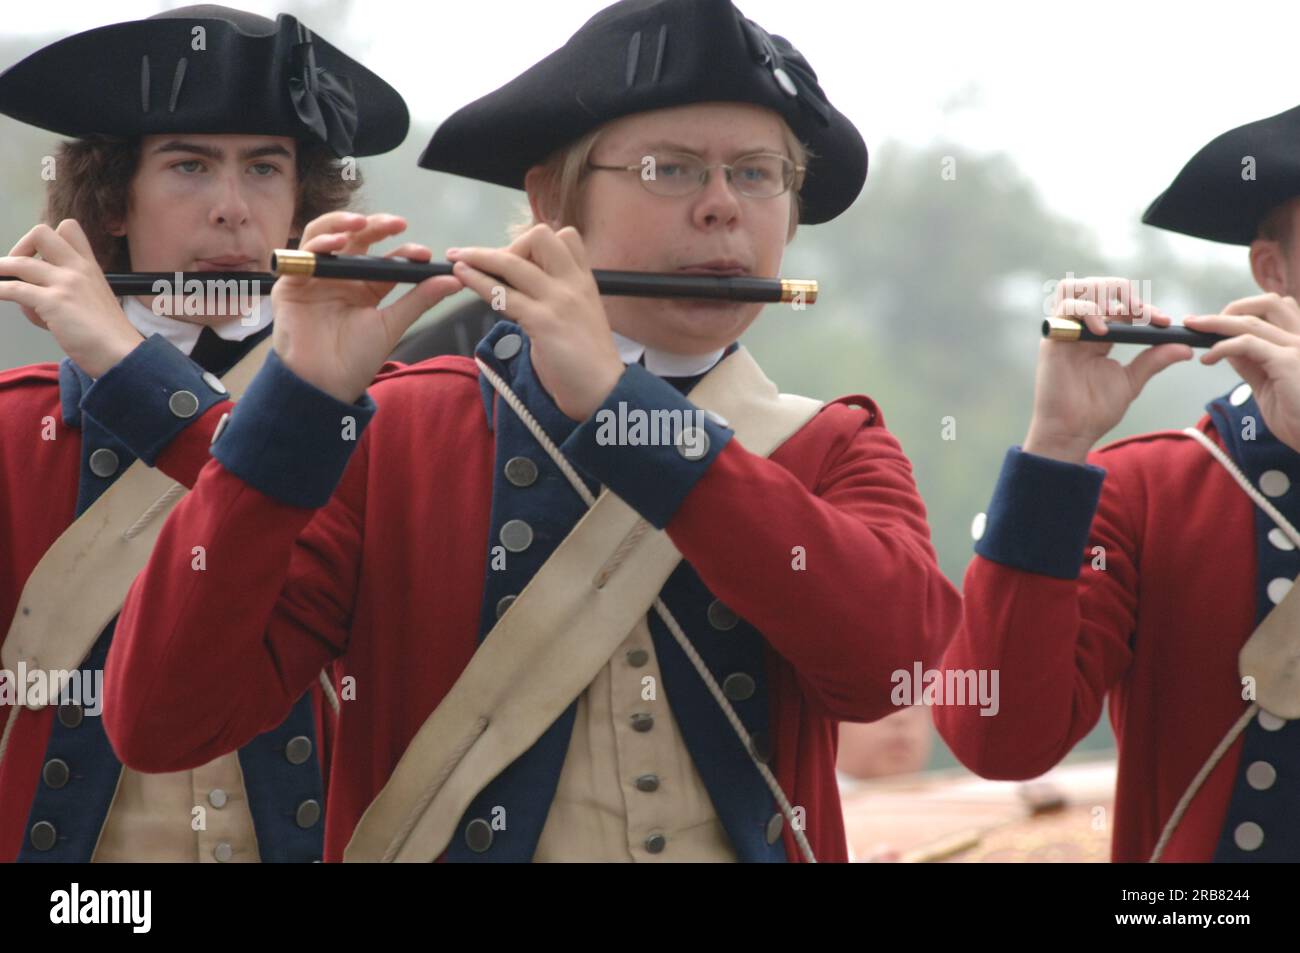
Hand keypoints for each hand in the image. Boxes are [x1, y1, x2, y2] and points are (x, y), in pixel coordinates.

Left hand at [0, 220, 143, 376]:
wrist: (121, 353)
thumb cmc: (110, 335)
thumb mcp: (96, 301)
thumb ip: (73, 291)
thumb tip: (38, 298)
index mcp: (90, 267)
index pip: (68, 229)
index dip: (46, 239)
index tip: (38, 256)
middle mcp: (78, 269)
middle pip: (41, 233)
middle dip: (20, 246)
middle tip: (15, 268)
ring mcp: (65, 284)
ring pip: (20, 263)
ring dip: (1, 269)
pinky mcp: (53, 302)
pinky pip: (14, 289)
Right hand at [271, 212, 462, 402]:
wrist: (324, 385)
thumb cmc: (356, 359)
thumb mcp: (391, 325)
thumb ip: (419, 299)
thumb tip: (455, 280)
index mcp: (365, 287)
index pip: (386, 260)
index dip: (404, 251)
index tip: (424, 255)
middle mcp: (341, 277)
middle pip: (357, 239)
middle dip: (376, 226)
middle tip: (397, 224)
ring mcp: (316, 277)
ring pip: (326, 236)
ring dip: (342, 224)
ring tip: (362, 223)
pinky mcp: (292, 283)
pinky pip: (303, 254)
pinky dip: (319, 243)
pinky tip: (337, 243)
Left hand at [447, 224, 624, 420]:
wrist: (603, 392)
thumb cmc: (587, 362)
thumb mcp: (580, 318)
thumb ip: (559, 298)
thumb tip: (524, 291)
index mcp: (584, 281)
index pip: (565, 237)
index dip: (537, 244)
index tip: (517, 259)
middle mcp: (573, 284)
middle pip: (539, 237)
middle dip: (509, 245)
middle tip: (488, 264)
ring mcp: (559, 300)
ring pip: (513, 262)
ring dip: (479, 256)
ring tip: (456, 258)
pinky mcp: (542, 322)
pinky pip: (502, 293)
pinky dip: (477, 281)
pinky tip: (463, 278)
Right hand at [1025, 276, 1190, 462]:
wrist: (1073, 431)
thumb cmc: (1096, 410)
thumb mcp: (1132, 380)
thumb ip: (1154, 360)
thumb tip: (1185, 348)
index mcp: (1099, 336)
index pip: (1119, 306)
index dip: (1143, 307)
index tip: (1163, 322)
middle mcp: (1080, 330)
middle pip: (1094, 287)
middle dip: (1121, 290)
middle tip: (1141, 311)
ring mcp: (1065, 332)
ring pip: (1075, 288)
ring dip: (1100, 291)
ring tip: (1120, 312)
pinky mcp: (1053, 339)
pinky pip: (1066, 307)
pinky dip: (1087, 310)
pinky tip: (1103, 330)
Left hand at [1185, 293, 1299, 452]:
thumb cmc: (1298, 418)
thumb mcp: (1269, 386)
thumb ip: (1252, 365)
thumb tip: (1228, 349)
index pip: (1274, 312)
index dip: (1242, 312)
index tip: (1213, 322)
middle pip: (1268, 303)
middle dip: (1231, 308)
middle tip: (1199, 321)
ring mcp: (1298, 347)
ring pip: (1253, 320)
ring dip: (1217, 322)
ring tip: (1194, 330)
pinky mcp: (1288, 361)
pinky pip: (1247, 344)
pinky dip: (1222, 347)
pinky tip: (1208, 358)